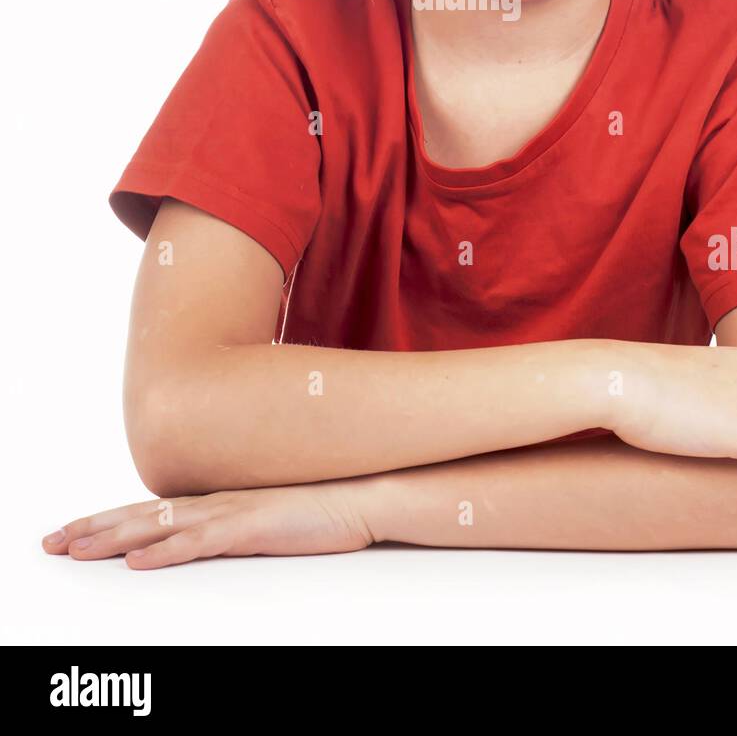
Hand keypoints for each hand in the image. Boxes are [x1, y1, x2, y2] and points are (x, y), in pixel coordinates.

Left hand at [41, 480, 379, 568]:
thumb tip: (207, 533)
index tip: (73, 530)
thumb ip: (237, 521)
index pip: (150, 510)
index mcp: (218, 500)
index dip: (109, 519)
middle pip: (140, 515)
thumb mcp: (270, 516)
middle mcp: (216, 502)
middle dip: (93, 528)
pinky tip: (137, 561)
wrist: (365, 493)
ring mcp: (232, 512)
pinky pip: (198, 543)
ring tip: (76, 549)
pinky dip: (163, 552)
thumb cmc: (323, 508)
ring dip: (113, 538)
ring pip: (157, 526)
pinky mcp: (251, 528)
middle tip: (52, 542)